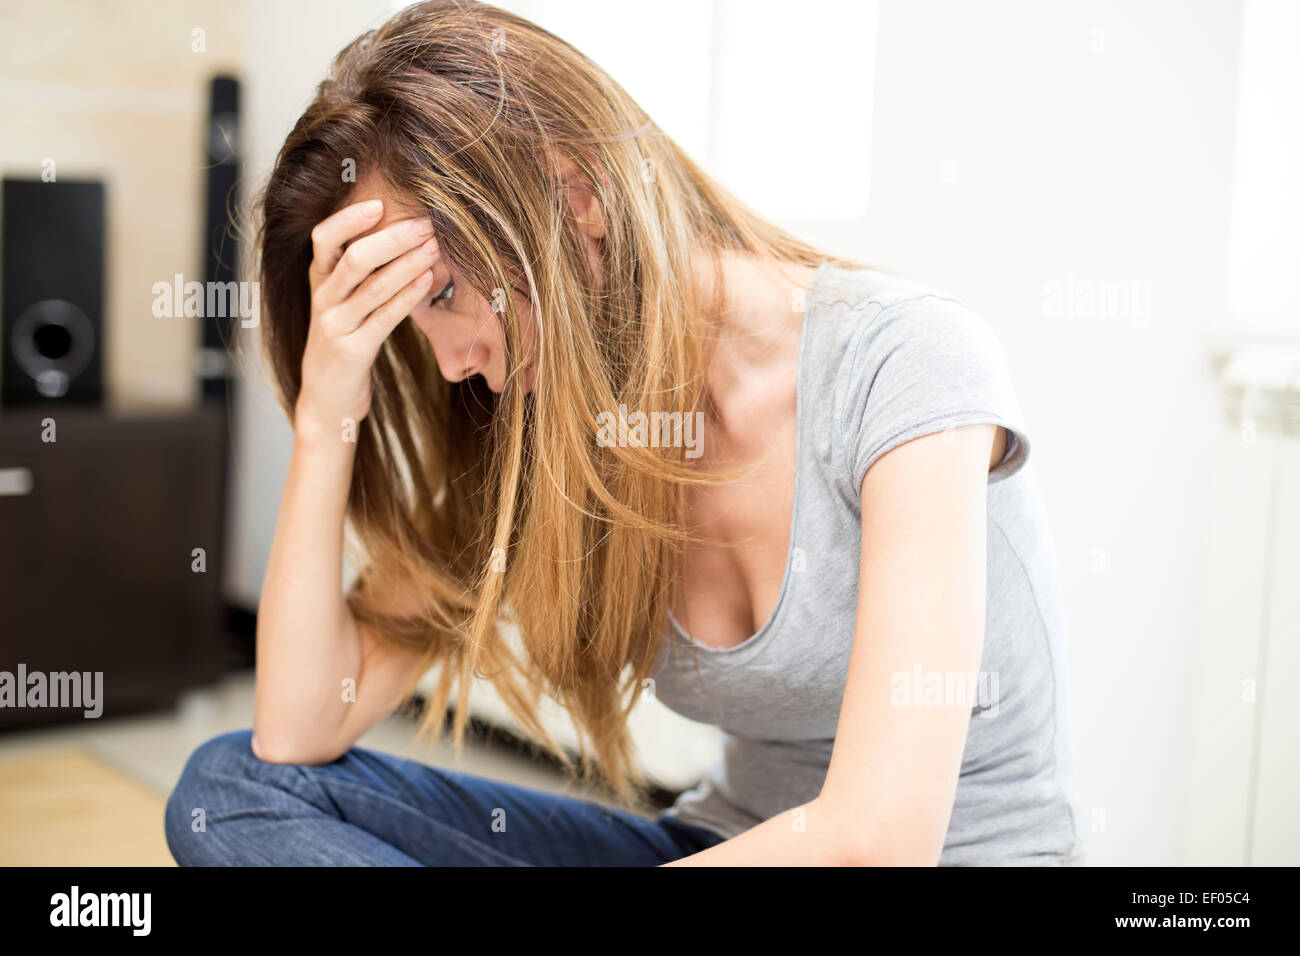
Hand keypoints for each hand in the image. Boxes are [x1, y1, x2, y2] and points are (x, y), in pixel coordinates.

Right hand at [294, 198, 441, 439]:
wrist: (326, 399)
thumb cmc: (344, 343)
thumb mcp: (344, 304)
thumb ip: (361, 273)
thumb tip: (400, 233)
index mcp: (319, 281)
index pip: (323, 238)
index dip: (349, 218)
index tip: (380, 202)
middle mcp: (323, 300)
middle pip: (355, 259)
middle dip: (393, 237)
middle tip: (426, 223)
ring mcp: (335, 326)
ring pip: (372, 286)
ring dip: (408, 263)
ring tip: (436, 246)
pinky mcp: (352, 351)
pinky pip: (384, 318)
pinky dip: (408, 296)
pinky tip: (428, 280)